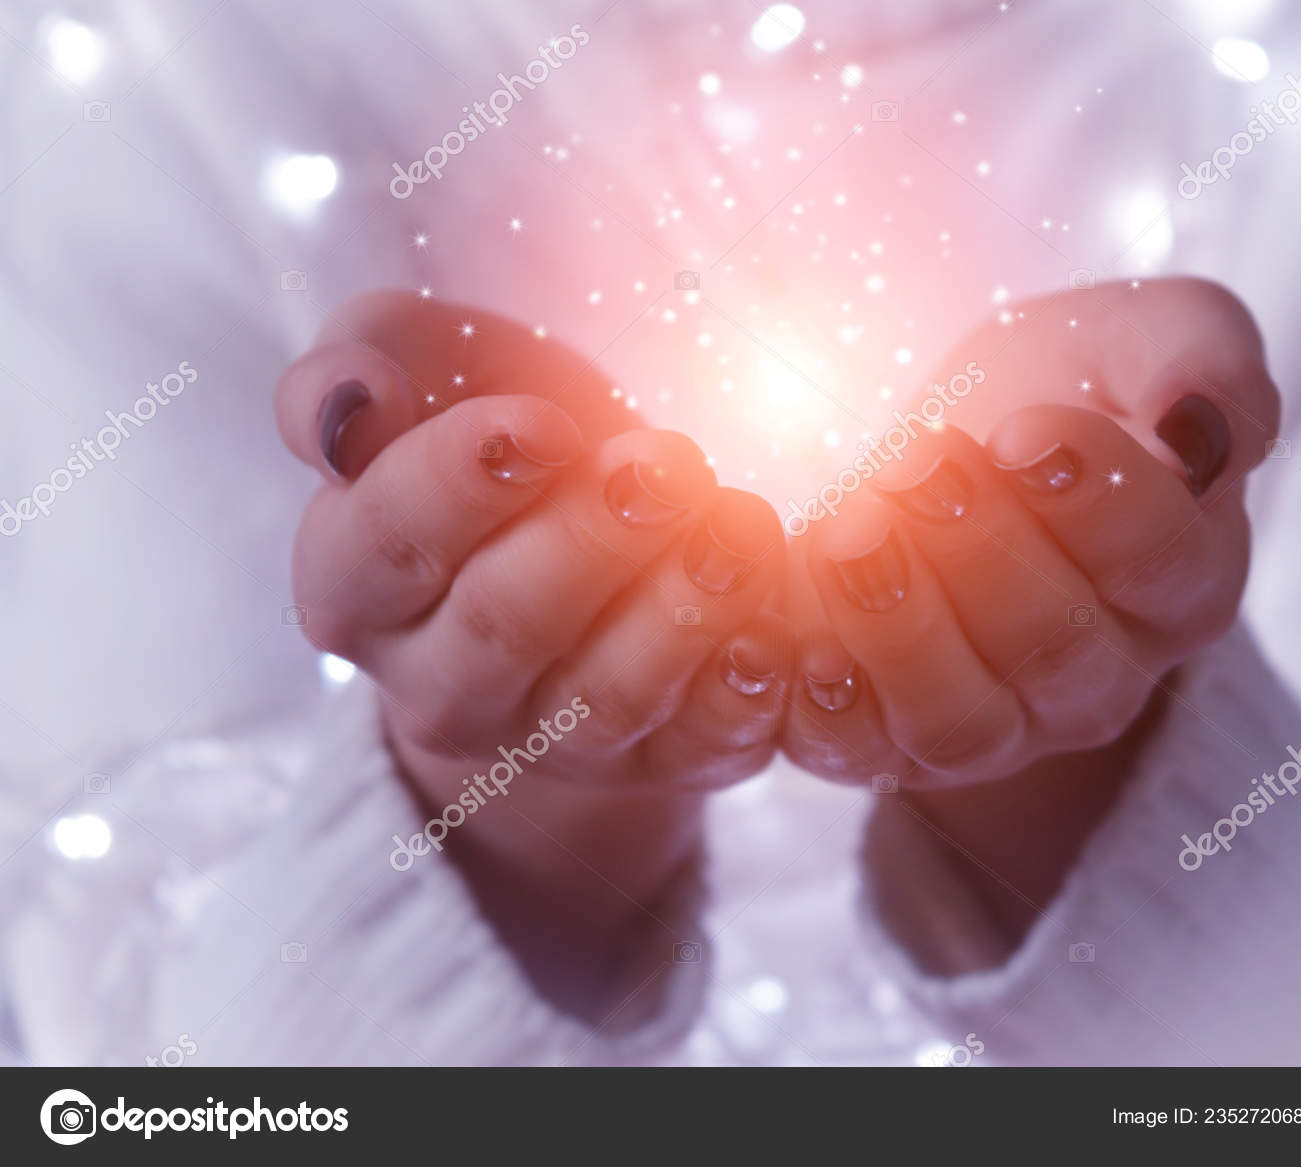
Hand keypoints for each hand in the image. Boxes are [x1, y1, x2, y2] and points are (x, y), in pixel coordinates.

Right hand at [276, 292, 789, 1018]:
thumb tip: (345, 407)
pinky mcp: (656, 760)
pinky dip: (738, 698)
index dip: (461, 483)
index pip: (386, 541)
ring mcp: (549, 736)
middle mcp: (439, 683)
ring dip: (679, 613)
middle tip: (665, 467)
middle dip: (590, 541)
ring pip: (607, 694)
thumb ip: (360, 367)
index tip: (542, 428)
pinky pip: (697, 744)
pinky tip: (769, 643)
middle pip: (506, 622)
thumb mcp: (423, 374)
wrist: (579, 549)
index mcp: (354, 586)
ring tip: (739, 530)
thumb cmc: (496, 440)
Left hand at [781, 277, 1280, 788]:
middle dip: (978, 547)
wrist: (941, 448)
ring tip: (848, 530)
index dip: (1093, 499)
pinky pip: (850, 746)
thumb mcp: (1135, 335)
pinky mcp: (884, 740)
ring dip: (896, 622)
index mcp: (1181, 577)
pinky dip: (813, 691)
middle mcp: (1096, 675)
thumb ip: (1200, 356)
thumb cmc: (1054, 389)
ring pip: (957, 716)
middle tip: (922, 462)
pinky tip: (787, 615)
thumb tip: (1208, 423)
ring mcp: (994, 723)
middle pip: (1052, 643)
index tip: (1025, 430)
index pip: (1160, 559)